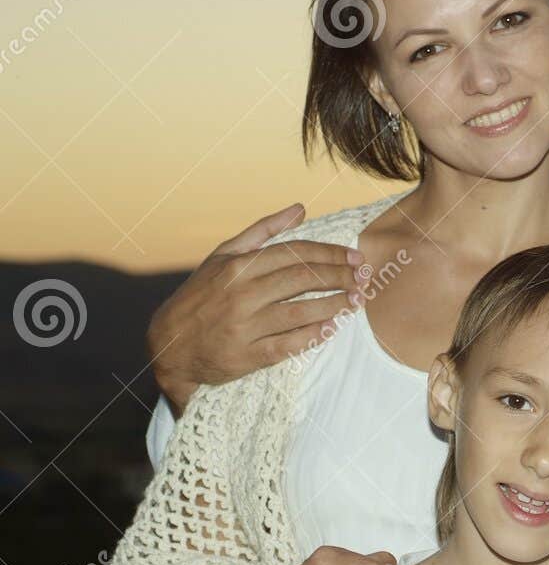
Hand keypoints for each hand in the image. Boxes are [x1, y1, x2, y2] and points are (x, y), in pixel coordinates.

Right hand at [147, 203, 367, 410]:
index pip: (295, 253)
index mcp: (238, 266)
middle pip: (303, 279)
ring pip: (301, 311)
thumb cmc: (201, 295)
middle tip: (364, 278)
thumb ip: (262, 231)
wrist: (167, 346)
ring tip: (356, 301)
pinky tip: (333, 327)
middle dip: (340, 277)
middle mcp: (241, 294)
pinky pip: (289, 344)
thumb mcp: (223, 256)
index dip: (331, 254)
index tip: (355, 257)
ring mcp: (243, 326)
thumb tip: (300, 208)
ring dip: (336, 305)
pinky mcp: (246, 356)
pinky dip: (314, 335)